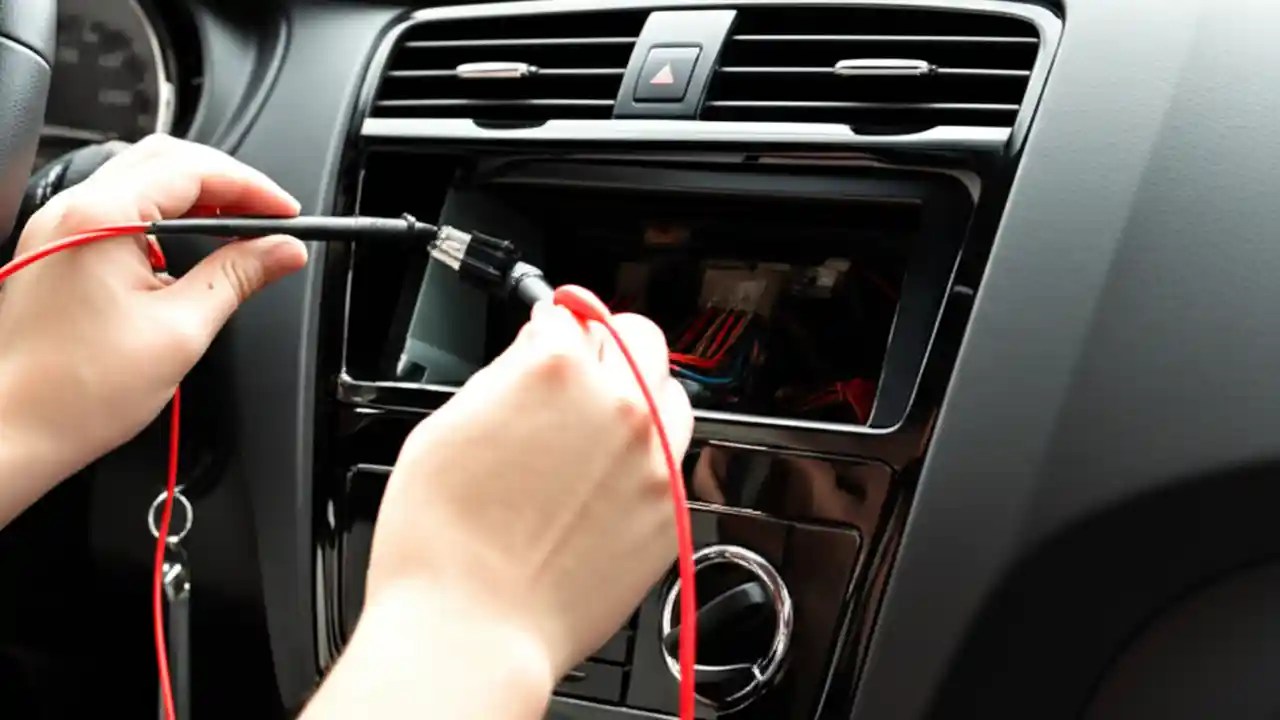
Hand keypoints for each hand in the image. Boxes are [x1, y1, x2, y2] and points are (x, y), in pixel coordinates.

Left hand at [0, 134, 306, 523]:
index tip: (286, 213)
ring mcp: (57, 229)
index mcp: (100, 221)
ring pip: (140, 180)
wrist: (14, 430)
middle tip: (269, 218)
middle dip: (226, 183)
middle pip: (165, 161)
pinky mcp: (55, 251)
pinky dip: (163, 216)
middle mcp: (72, 213)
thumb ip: (237, 277)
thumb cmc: (78, 392)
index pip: (192, 169)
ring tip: (237, 231)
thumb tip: (281, 250)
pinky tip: (190, 248)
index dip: (251, 185)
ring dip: (195, 197)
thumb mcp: (181, 331)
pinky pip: (117, 209)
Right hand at [363, 302, 692, 682]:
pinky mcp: (670, 511)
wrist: (473, 628)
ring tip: (598, 428)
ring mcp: (653, 459)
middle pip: (638, 338)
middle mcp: (618, 405)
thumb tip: (533, 350)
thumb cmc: (443, 540)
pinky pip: (671, 462)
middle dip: (606, 345)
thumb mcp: (444, 425)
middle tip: (579, 370)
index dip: (549, 329)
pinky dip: (645, 461)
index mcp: (555, 369)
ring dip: (639, 398)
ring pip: (669, 396)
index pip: (570, 315)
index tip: (545, 339)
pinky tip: (602, 486)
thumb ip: (504, 374)